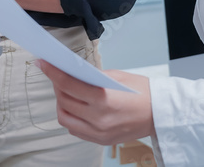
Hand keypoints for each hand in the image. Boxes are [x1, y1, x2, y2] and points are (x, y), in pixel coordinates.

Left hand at [37, 61, 153, 145]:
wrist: (161, 114)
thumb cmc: (143, 93)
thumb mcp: (117, 76)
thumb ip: (92, 76)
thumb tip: (72, 72)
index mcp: (104, 99)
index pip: (68, 84)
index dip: (52, 72)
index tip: (43, 63)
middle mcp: (99, 118)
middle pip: (64, 101)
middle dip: (57, 85)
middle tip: (57, 75)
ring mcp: (99, 132)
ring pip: (65, 118)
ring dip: (61, 103)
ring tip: (66, 92)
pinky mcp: (101, 140)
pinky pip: (75, 129)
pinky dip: (71, 117)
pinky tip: (76, 106)